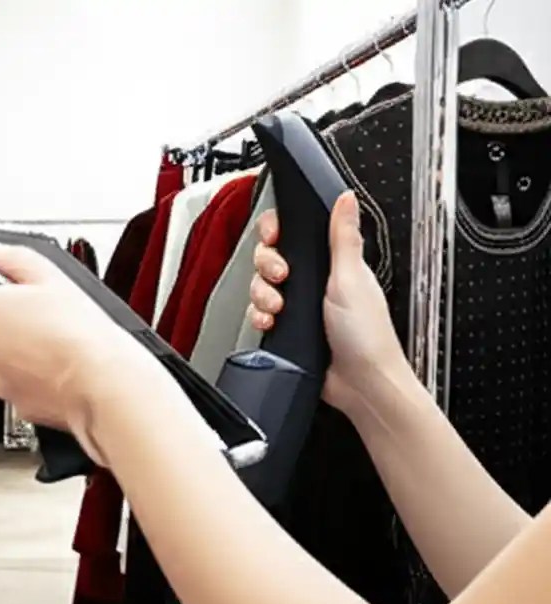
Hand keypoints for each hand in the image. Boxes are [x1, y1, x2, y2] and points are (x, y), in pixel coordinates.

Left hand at [0, 245, 171, 453]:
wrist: (100, 381)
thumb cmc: (78, 331)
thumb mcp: (51, 276)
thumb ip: (15, 260)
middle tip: (31, 319)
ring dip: (16, 357)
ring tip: (51, 346)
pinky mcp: (19, 406)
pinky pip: (20, 389)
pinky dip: (34, 382)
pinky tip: (59, 370)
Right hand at [248, 191, 411, 414]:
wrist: (360, 383)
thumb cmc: (366, 334)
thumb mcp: (351, 278)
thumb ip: (343, 237)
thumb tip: (346, 199)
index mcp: (332, 263)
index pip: (295, 233)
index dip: (277, 230)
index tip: (275, 237)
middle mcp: (313, 281)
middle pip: (271, 257)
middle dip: (267, 265)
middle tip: (282, 276)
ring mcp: (299, 305)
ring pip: (261, 286)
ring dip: (262, 295)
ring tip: (279, 307)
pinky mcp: (288, 328)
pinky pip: (259, 314)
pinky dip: (259, 317)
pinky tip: (270, 322)